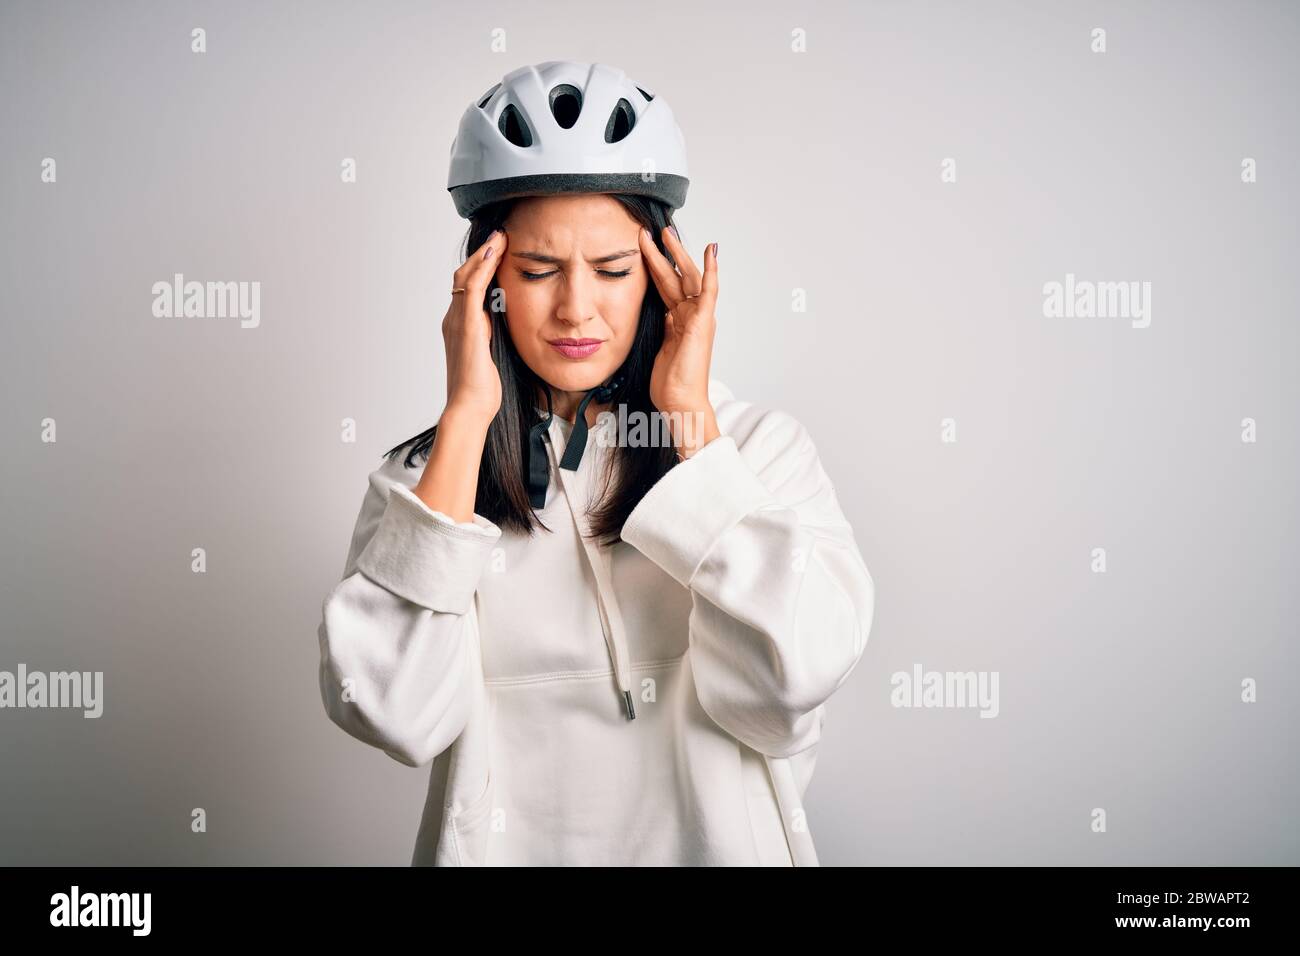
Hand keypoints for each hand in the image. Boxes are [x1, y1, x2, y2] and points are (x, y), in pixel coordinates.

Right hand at [442, 229, 507, 426]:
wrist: (470, 407)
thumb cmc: (482, 390)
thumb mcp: (492, 356)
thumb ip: (495, 337)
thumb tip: (508, 324)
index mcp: (461, 327)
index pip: (468, 289)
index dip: (481, 268)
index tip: (499, 251)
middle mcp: (454, 319)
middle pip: (464, 276)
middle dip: (481, 255)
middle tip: (499, 235)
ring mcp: (458, 321)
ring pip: (466, 276)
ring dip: (483, 254)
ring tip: (499, 236)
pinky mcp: (467, 325)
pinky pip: (472, 288)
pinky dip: (483, 267)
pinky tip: (495, 252)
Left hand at [639, 226, 721, 455]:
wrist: (681, 402)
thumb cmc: (671, 384)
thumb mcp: (661, 350)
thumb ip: (663, 330)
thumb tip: (661, 315)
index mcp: (680, 322)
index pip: (668, 288)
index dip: (657, 268)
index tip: (646, 249)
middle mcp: (691, 316)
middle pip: (677, 277)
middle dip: (665, 254)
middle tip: (654, 231)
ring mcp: (699, 318)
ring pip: (687, 278)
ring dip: (677, 254)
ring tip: (666, 233)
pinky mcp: (702, 322)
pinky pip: (709, 291)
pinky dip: (711, 271)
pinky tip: (711, 251)